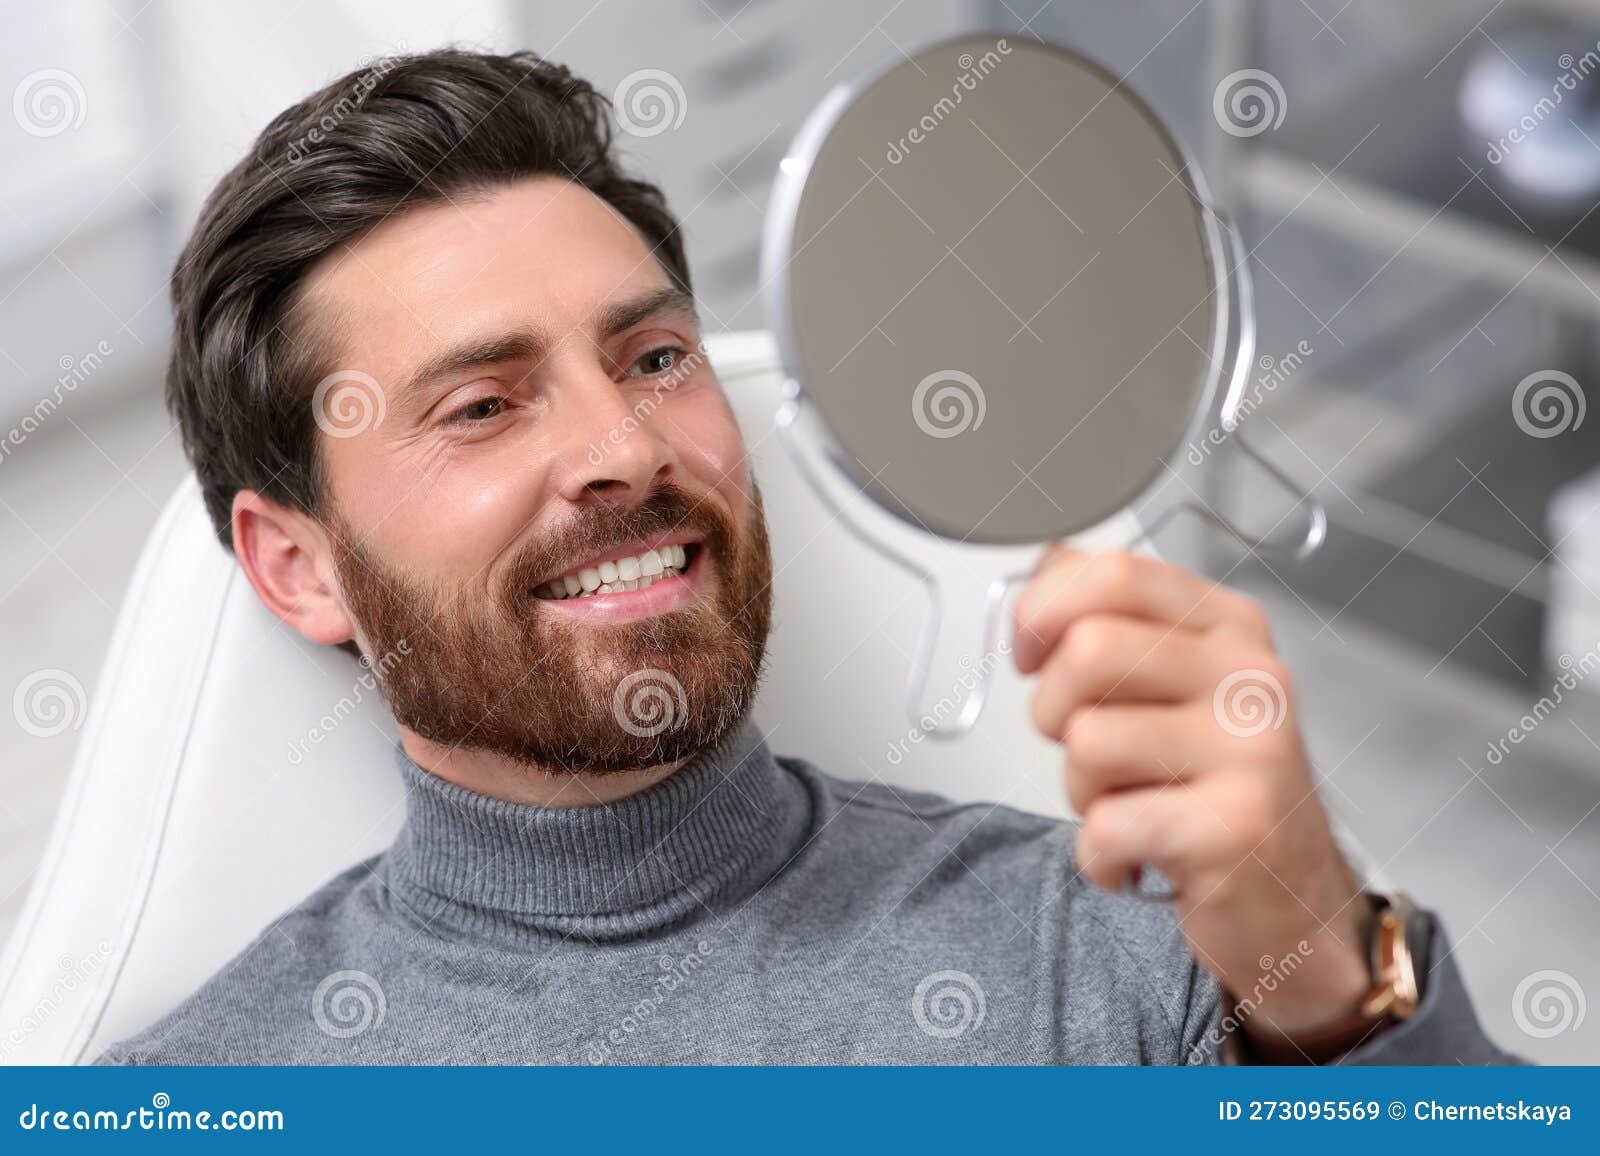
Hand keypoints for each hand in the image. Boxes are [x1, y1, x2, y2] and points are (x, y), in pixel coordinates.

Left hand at [1013, 546, 1369, 1034]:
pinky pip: (1106, 826)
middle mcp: (1249, 676)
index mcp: (1228, 625)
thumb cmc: (1216, 788)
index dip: (1043, 611)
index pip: (1114, 573)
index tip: (1032, 653)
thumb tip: (1044, 566)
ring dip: (1081, 791)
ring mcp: (1251, 750)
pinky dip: (1099, 856)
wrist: (1293, 902)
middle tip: (1086, 749)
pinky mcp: (1235, 827)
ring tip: (1130, 806)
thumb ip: (1110, 619)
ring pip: (1088, 740)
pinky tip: (1140, 857)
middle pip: (1089, 650)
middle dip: (1052, 710)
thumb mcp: (1174, 683)